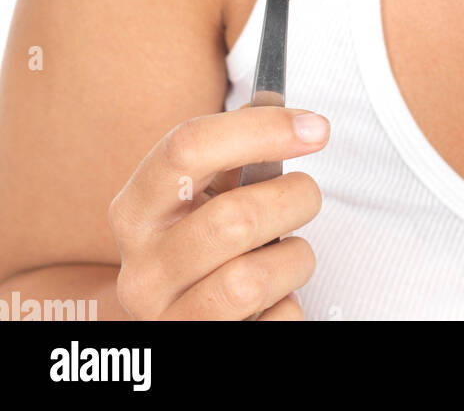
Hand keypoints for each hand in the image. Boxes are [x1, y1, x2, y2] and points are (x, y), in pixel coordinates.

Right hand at [108, 104, 328, 319]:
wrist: (170, 322)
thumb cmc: (198, 244)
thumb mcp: (198, 196)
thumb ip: (233, 153)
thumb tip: (295, 120)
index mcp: (136, 211)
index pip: (188, 149)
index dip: (261, 130)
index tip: (316, 128)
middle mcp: (142, 271)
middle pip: (234, 218)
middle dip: (293, 199)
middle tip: (306, 196)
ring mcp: (168, 322)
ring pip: (252, 281)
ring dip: (294, 258)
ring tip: (288, 253)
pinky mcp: (201, 353)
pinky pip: (275, 323)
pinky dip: (289, 304)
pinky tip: (274, 297)